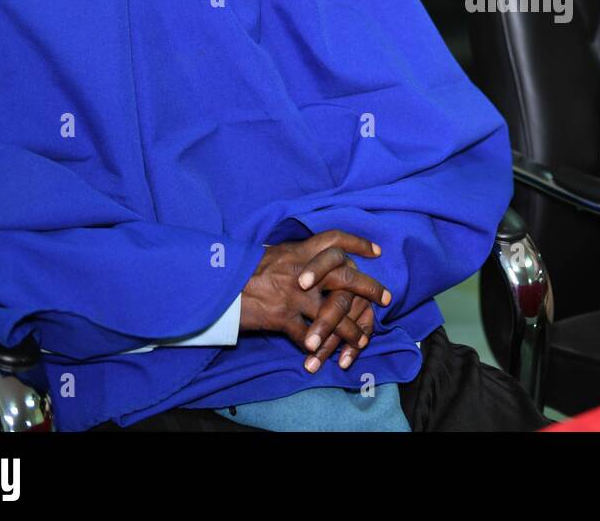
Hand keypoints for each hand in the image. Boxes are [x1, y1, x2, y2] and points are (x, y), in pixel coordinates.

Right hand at [239, 231, 391, 371]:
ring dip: (350, 330)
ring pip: (333, 313)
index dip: (357, 243)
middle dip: (369, 288)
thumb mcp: (270, 253)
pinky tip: (322, 358)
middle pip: (345, 276)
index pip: (334, 240)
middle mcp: (301, 271)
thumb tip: (310, 256)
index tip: (376, 250)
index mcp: (298, 251)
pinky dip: (317, 350)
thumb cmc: (239, 268)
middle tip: (385, 298)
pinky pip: (307, 337)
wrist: (214, 285)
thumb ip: (293, 256)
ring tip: (361, 341)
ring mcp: (293, 295)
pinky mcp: (281, 318)